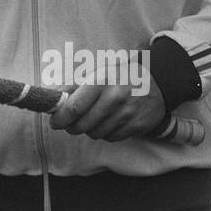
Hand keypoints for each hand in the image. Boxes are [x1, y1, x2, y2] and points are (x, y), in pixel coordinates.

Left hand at [48, 80, 165, 141]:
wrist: (158, 81)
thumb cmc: (121, 75)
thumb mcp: (97, 72)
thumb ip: (73, 85)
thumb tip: (52, 96)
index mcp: (101, 81)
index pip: (74, 107)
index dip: (59, 118)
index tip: (54, 121)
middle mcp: (114, 98)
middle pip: (82, 125)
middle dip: (71, 126)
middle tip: (69, 123)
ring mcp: (126, 114)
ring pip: (95, 133)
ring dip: (88, 130)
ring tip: (91, 119)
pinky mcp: (136, 126)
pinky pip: (110, 137)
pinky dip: (105, 133)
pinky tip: (108, 122)